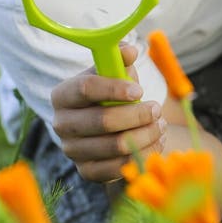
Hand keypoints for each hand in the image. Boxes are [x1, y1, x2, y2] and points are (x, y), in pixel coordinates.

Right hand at [51, 44, 166, 182]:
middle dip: (137, 115)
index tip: (140, 90)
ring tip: (160, 124)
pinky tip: (155, 141)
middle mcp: (61, 124)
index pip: (85, 89)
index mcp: (62, 95)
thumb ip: (120, 59)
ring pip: (115, 146)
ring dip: (145, 135)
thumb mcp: (113, 73)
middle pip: (102, 121)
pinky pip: (119, 168)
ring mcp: (72, 150)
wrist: (104, 128)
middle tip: (157, 109)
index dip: (114, 89)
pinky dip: (143, 154)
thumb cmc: (109, 94)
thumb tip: (130, 51)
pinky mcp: (87, 171)